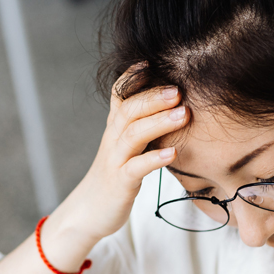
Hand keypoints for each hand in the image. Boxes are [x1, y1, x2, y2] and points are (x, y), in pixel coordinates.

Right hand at [50, 69, 187, 246]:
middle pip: (128, 110)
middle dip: (153, 97)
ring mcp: (115, 160)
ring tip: (183, 114)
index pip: (120, 95)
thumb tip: (174, 109)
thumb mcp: (127, 147)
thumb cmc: (116, 177)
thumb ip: (144, 128)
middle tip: (179, 90)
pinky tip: (173, 154)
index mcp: (115, 128)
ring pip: (133, 134)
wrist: (89, 212)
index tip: (153, 61)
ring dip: (158, 122)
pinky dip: (154, 159)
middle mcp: (113, 140)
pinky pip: (136, 168)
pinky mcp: (120, 183)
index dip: (133, 77)